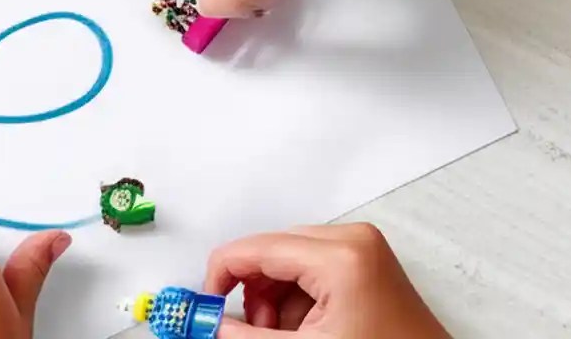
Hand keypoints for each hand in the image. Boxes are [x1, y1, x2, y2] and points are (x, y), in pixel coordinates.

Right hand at [206, 223, 449, 337]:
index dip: (220, 276)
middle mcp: (352, 240)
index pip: (254, 249)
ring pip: (286, 259)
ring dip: (274, 297)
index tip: (205, 301)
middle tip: (251, 328)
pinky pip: (309, 265)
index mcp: (340, 257)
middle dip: (253, 293)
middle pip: (270, 251)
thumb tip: (208, 324)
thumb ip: (246, 335)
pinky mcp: (365, 258)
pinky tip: (303, 325)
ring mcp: (361, 246)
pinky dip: (296, 296)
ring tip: (284, 333)